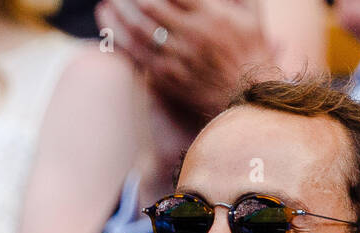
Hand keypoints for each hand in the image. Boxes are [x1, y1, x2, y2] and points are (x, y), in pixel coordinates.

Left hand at [98, 0, 276, 121]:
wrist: (247, 96)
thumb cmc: (251, 49)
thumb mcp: (252, 12)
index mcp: (212, 15)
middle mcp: (192, 35)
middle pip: (151, 6)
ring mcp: (177, 58)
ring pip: (139, 30)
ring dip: (119, 13)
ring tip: (107, 3)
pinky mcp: (166, 77)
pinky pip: (136, 54)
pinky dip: (119, 37)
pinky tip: (108, 24)